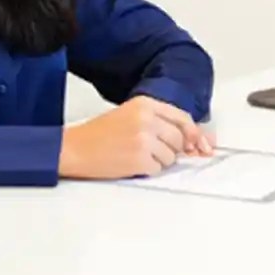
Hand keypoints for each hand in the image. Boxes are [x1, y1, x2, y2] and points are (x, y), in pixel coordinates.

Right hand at [59, 96, 212, 178]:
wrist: (74, 148)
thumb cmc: (99, 134)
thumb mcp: (130, 115)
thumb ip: (159, 122)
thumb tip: (194, 140)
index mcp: (145, 104)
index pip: (182, 118)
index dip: (193, 134)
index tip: (199, 145)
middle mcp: (147, 118)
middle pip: (179, 139)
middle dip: (171, 150)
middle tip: (149, 150)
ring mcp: (144, 138)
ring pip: (170, 157)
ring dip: (158, 161)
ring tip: (135, 155)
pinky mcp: (139, 158)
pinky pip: (157, 169)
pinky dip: (147, 170)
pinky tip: (130, 163)